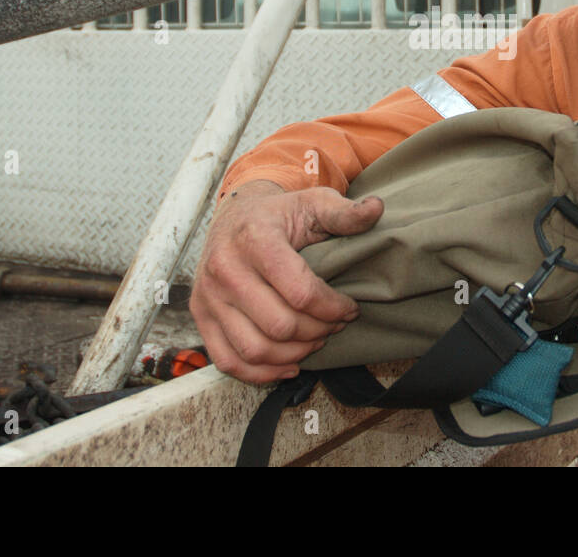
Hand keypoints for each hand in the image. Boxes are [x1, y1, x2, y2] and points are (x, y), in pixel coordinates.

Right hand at [191, 181, 383, 383]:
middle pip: (280, 325)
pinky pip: (228, 360)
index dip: (333, 308)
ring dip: (294, 354)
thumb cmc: (279, 214)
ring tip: (315, 341)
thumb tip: (376, 209)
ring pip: (255, 349)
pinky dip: (261, 372)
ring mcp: (208, 296)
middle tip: (334, 325)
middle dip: (318, 332)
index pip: (300, 292)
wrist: (233, 216)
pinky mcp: (201, 316)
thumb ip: (345, 212)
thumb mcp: (313, 204)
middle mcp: (225, 269)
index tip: (350, 308)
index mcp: (255, 239)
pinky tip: (289, 363)